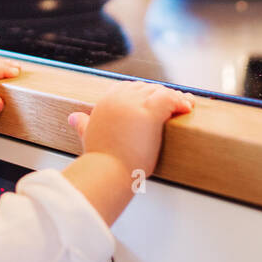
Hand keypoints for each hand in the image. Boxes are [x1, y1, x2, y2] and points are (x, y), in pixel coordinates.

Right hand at [67, 82, 193, 180]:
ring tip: (185, 105)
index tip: (154, 101)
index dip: (144, 94)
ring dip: (174, 97)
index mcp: (105, 102)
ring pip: (159, 92)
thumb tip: (74, 117)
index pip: (128, 88)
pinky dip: (180, 102)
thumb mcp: (89, 136)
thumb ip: (83, 124)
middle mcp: (118, 99)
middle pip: (146, 88)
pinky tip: (187, 108)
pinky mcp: (149, 113)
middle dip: (161, 94)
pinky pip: (169, 99)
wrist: (106, 173)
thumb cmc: (101, 162)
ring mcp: (133, 104)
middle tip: (176, 102)